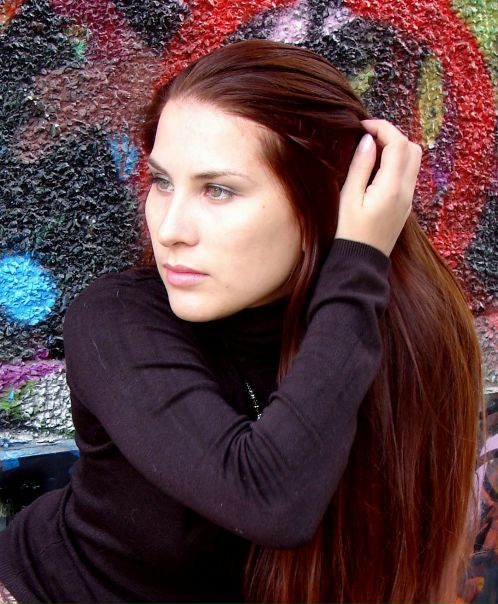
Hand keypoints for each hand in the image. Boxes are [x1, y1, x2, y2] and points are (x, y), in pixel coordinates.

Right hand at [335, 119, 421, 255]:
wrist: (361, 261)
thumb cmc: (349, 232)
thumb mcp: (348, 197)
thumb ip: (360, 166)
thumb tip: (368, 140)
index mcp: (391, 187)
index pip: (398, 143)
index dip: (382, 128)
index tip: (362, 126)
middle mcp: (406, 191)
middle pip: (412, 148)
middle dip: (392, 135)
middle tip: (368, 136)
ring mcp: (408, 199)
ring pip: (413, 161)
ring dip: (396, 148)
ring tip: (372, 150)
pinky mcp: (405, 206)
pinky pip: (408, 175)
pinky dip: (397, 163)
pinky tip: (376, 168)